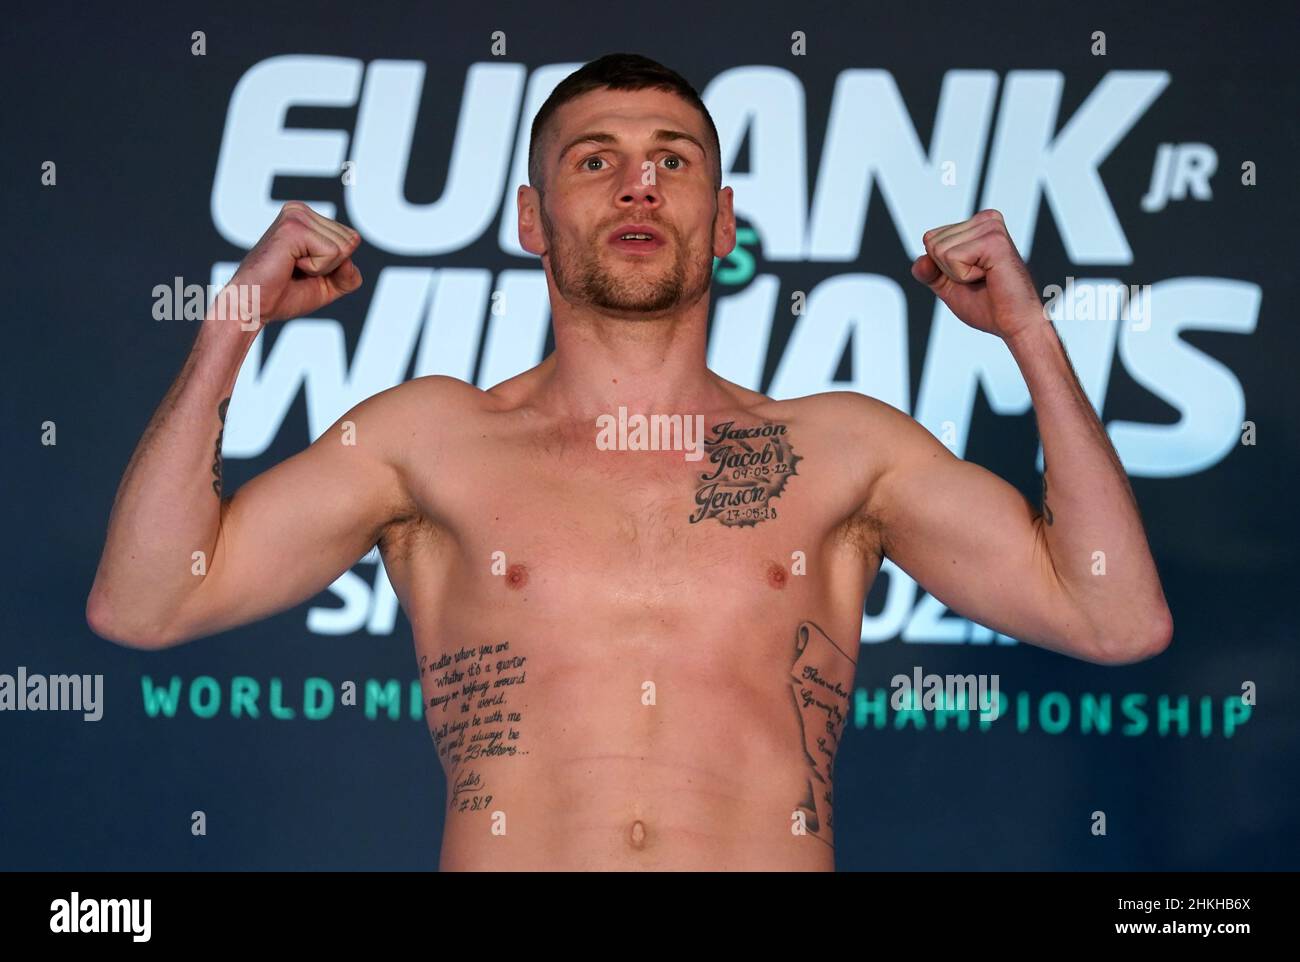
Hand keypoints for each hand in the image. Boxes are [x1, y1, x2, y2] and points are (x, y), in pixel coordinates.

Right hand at [216, 201, 363, 328]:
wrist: (252, 306)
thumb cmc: (284, 295)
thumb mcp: (328, 285)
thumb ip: (349, 274)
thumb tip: (351, 258)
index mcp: (308, 218)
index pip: (352, 240)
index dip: (336, 267)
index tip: (305, 271)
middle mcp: (301, 211)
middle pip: (351, 241)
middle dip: (331, 267)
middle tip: (297, 271)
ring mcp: (296, 216)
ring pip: (344, 247)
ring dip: (322, 268)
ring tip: (292, 268)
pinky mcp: (293, 227)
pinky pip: (333, 252)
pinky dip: (317, 269)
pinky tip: (291, 265)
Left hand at [910, 209, 1044, 340]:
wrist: (1013, 324)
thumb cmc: (987, 305)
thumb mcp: (947, 285)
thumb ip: (928, 271)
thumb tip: (921, 260)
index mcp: (977, 226)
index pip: (930, 239)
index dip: (942, 267)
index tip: (970, 276)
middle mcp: (986, 220)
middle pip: (932, 242)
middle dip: (948, 270)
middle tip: (979, 279)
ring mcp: (991, 227)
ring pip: (940, 250)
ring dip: (957, 274)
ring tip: (985, 278)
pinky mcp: (994, 240)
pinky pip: (952, 257)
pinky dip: (964, 275)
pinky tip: (988, 276)